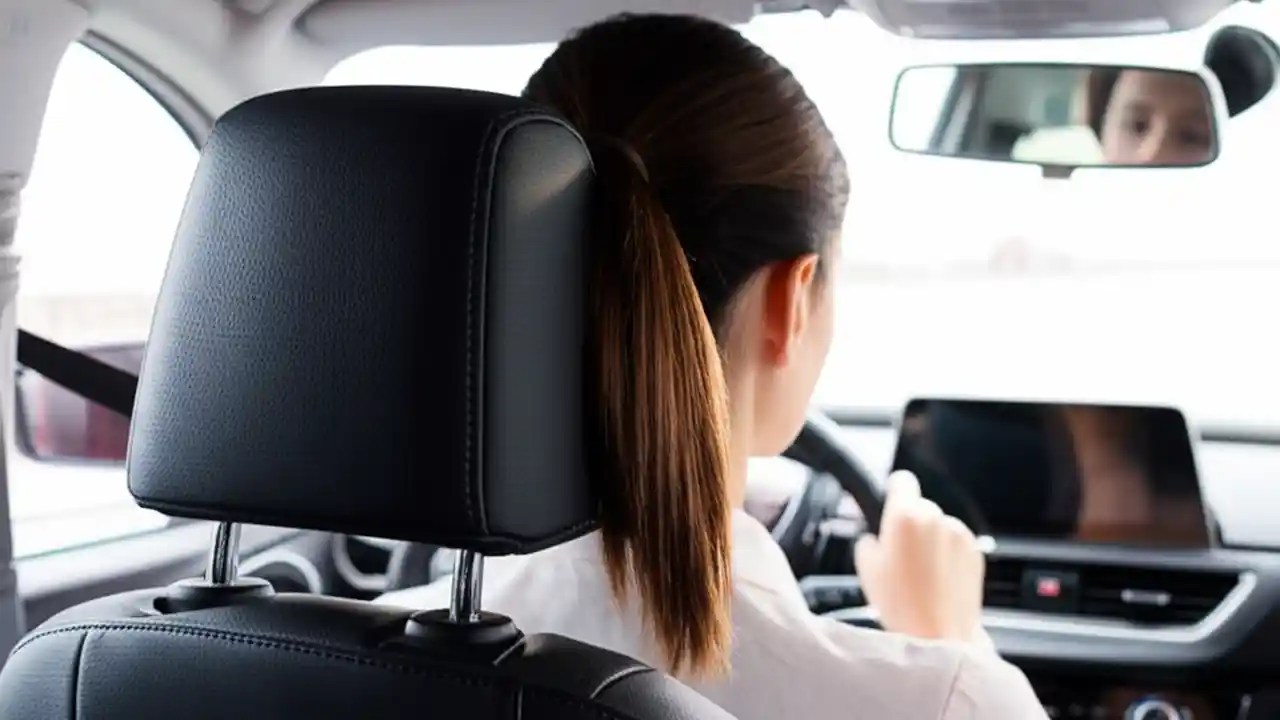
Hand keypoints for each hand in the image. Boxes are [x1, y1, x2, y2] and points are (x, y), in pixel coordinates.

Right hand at [854, 471, 986, 643]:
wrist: (939, 635)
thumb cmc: (901, 605)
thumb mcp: (866, 570)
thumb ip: (869, 542)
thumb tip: (876, 539)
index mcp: (904, 517)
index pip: (902, 481)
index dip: (895, 491)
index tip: (892, 500)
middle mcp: (936, 518)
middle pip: (921, 507)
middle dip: (912, 525)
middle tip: (902, 555)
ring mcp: (959, 534)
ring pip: (940, 527)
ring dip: (932, 540)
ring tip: (923, 573)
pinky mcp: (976, 552)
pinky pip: (957, 543)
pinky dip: (949, 555)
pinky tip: (939, 579)